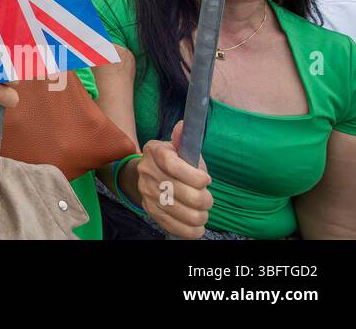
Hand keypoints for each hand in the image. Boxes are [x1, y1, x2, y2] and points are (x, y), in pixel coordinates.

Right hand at [136, 122, 212, 238]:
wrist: (148, 174)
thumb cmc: (173, 161)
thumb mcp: (180, 147)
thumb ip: (185, 140)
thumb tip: (184, 126)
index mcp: (155, 151)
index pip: (173, 165)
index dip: (194, 176)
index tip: (207, 180)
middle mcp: (147, 172)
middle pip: (181, 193)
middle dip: (204, 200)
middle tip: (208, 199)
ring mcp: (147, 192)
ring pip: (181, 212)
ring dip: (200, 216)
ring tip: (203, 212)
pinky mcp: (150, 210)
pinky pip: (174, 226)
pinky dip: (191, 230)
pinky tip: (197, 226)